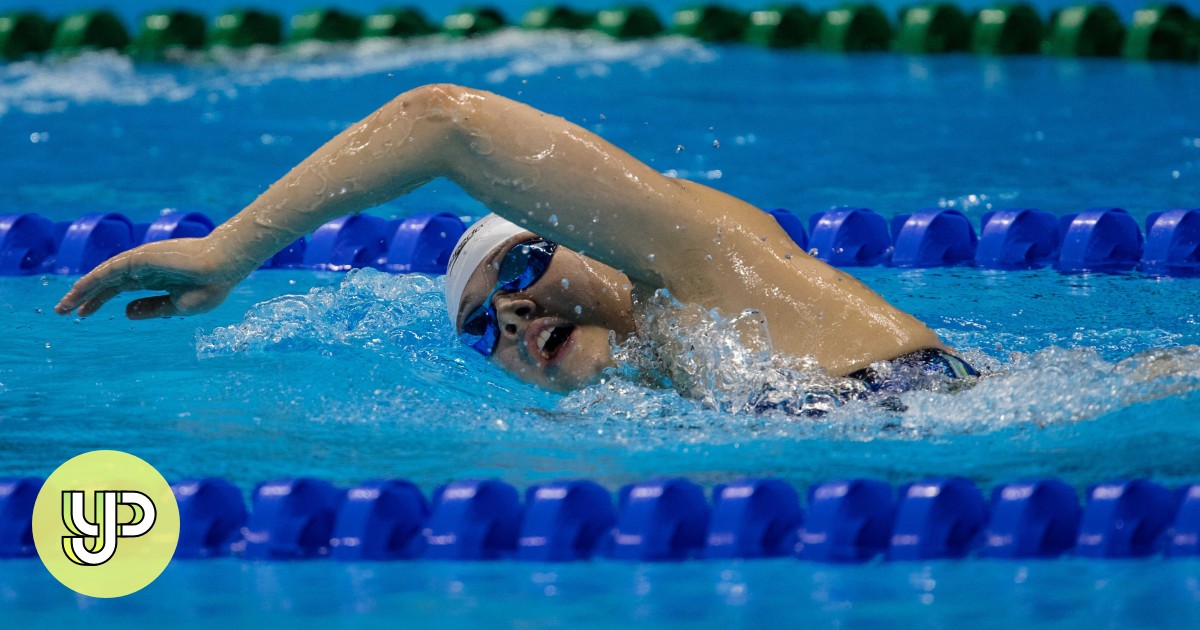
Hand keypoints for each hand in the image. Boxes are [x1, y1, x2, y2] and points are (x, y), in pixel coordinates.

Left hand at [55, 238, 244, 318]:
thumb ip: (151, 308)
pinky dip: (93, 279)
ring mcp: (141, 262)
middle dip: (85, 297)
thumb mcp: (178, 306)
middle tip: (63, 311)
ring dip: (82, 290)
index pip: (119, 290)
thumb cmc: (210, 286)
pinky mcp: (140, 258)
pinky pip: (110, 269)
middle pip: (107, 284)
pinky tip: (79, 290)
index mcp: (155, 280)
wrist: (224, 268)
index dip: (100, 301)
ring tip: (63, 305)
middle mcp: (144, 269)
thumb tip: (124, 313)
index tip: (84, 314)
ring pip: (104, 277)